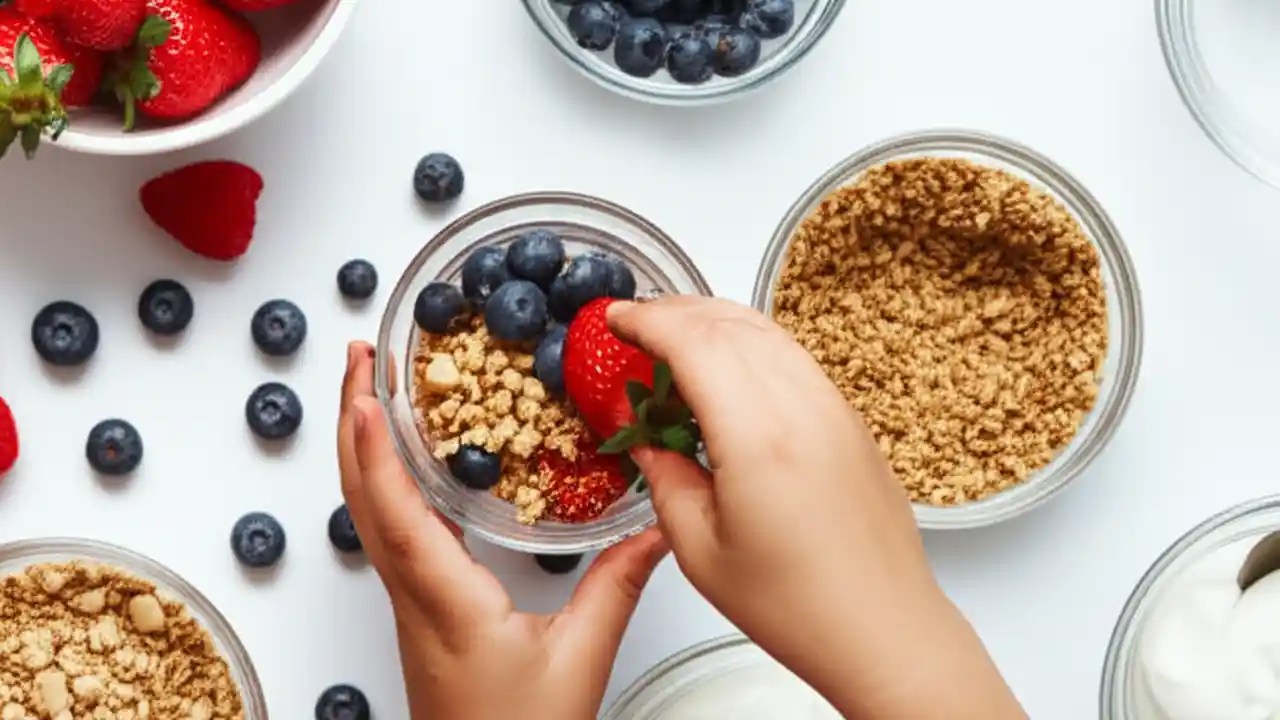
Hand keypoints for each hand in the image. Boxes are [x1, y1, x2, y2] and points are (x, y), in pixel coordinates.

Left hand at [337, 342, 668, 719]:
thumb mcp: (581, 658)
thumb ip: (617, 586)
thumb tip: (651, 528)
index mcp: (444, 601)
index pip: (395, 511)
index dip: (374, 447)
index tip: (368, 390)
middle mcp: (413, 596)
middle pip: (361, 497)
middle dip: (350, 421)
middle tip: (358, 361)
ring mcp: (409, 602)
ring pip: (367, 512)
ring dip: (361, 446)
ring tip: (372, 394)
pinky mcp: (420, 609)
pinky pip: (388, 531)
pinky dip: (383, 480)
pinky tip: (404, 465)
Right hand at [609, 297, 1024, 719]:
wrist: (883, 629)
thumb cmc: (797, 606)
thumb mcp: (701, 550)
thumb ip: (666, 479)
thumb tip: (648, 440)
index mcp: (757, 437)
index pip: (696, 343)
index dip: (649, 322)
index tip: (615, 320)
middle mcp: (802, 407)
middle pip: (731, 324)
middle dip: (677, 312)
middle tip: (636, 324)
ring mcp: (834, 408)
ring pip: (768, 332)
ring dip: (716, 321)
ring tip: (677, 338)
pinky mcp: (851, 420)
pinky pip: (794, 357)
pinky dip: (752, 345)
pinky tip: (729, 371)